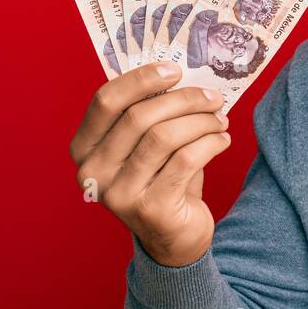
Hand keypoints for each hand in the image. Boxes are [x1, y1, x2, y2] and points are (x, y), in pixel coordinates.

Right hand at [70, 62, 231, 266]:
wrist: (174, 238)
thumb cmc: (162, 180)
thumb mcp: (148, 146)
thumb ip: (152, 114)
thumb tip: (183, 77)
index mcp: (84, 149)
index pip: (106, 101)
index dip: (141, 80)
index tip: (175, 70)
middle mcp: (94, 172)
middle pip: (139, 117)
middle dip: (184, 100)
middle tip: (213, 97)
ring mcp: (119, 193)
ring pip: (165, 137)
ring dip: (201, 121)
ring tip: (220, 119)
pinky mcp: (150, 209)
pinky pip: (186, 160)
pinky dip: (210, 143)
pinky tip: (223, 141)